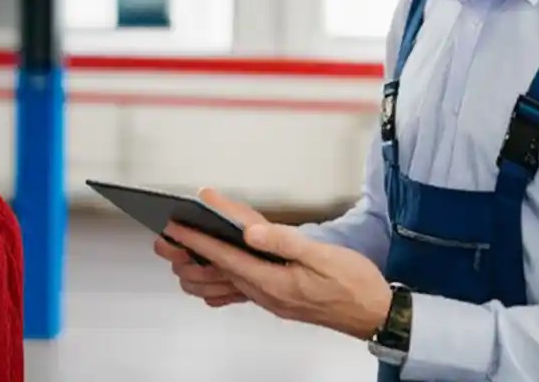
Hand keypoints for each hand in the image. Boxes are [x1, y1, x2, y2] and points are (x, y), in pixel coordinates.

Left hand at [164, 200, 391, 340]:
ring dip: (201, 267)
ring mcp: (270, 299)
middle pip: (216, 272)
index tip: (174, 225)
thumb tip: (249, 232)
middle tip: (164, 237)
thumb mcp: (323, 256)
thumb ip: (285, 242)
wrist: (375, 313)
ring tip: (181, 249)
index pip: (225, 256)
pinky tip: (215, 274)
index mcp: (273, 281)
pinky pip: (240, 290)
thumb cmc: (353, 283)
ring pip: (224, 283)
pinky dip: (222, 280)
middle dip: (187, 254)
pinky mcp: (278, 299)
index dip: (197, 239)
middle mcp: (266, 293)